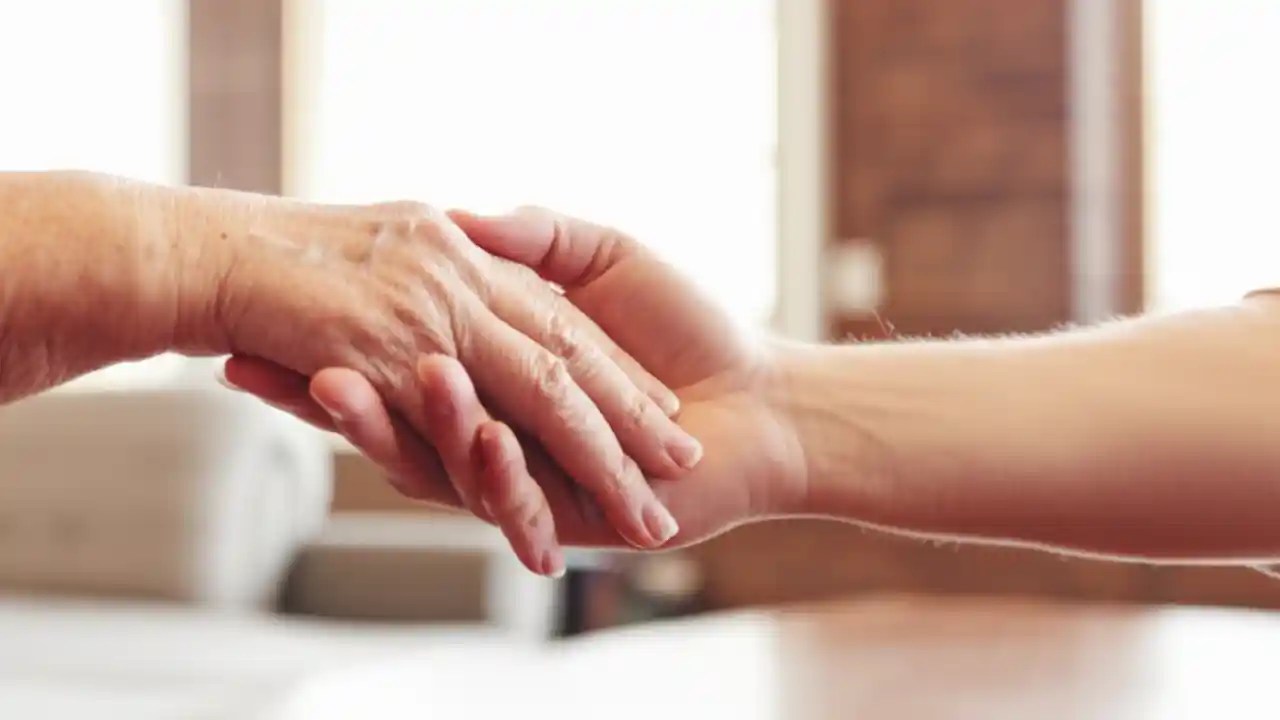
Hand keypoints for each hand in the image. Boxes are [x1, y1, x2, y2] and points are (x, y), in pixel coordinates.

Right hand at [227, 208, 811, 560]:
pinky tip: (412, 410)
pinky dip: (451, 449)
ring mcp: (524, 462)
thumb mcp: (604, 255)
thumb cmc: (692, 321)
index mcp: (505, 353)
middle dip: (325, 388)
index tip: (278, 300)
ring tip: (317, 384)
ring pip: (432, 446)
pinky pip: (488, 485)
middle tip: (240, 361)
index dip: (343, 323)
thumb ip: (539, 237)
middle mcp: (501, 412)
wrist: (764, 403)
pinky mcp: (555, 507)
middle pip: (399, 400)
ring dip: (374, 419)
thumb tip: (471, 217)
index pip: (411, 338)